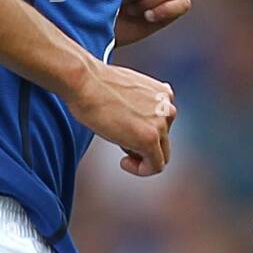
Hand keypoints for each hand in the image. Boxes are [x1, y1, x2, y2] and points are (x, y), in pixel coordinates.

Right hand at [67, 58, 176, 175]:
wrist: (85, 82)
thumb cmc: (95, 85)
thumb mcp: (127, 91)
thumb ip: (140, 104)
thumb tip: (136, 121)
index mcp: (163, 94)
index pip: (162, 123)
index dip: (144, 133)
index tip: (129, 135)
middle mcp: (167, 108)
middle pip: (163, 140)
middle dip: (143, 146)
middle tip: (123, 145)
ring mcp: (161, 124)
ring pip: (160, 155)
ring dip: (141, 157)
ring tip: (119, 146)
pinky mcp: (150, 139)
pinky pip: (155, 166)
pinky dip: (141, 170)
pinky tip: (124, 162)